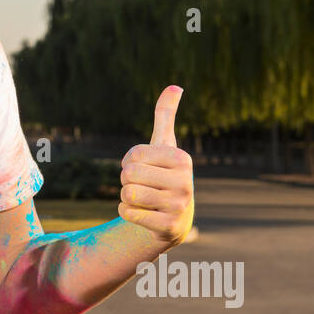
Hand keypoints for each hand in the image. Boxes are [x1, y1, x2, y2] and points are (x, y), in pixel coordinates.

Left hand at [118, 85, 194, 245]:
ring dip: (127, 196)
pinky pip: (127, 213)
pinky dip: (127, 212)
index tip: (144, 167)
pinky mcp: (169, 227)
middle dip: (127, 179)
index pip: (134, 154)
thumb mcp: (165, 145)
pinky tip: (142, 213)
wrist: (174, 218)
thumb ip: (165, 115)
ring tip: (144, 199)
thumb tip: (175, 86)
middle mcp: (186, 182)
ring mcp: (179, 206)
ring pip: (127, 194)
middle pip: (129, 174)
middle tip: (141, 185)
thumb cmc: (164, 174)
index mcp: (182, 159)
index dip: (129, 161)